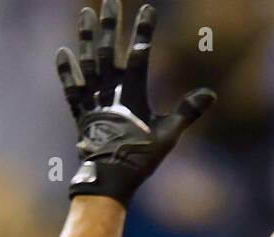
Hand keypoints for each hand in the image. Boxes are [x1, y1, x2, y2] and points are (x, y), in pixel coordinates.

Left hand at [56, 1, 215, 205]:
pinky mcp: (79, 112)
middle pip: (109, 51)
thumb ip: (187, 112)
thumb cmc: (140, 159)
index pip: (140, 56)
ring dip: (86, 37)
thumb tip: (210, 94)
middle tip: (111, 1)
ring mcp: (92, 101)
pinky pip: (70, 87)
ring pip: (88, 62)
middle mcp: (110, 93)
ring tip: (86, 13)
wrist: (108, 181)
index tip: (148, 9)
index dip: (144, 32)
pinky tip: (63, 51)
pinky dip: (66, 70)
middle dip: (111, 25)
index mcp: (133, 96)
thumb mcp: (168, 136)